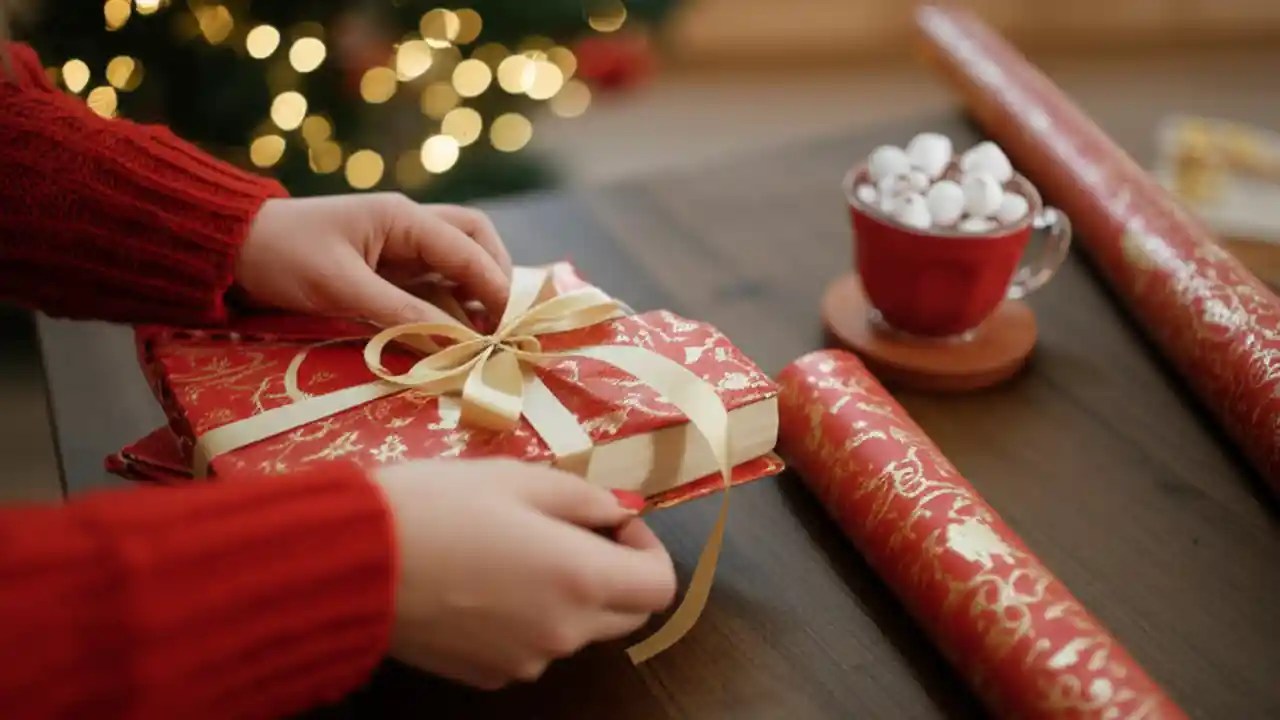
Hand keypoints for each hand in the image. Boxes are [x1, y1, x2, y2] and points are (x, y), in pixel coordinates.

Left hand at [235, 194, 512, 325]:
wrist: (232, 249)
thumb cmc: (283, 257)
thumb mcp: (341, 287)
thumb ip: (400, 312)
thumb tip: (453, 342)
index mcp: (401, 218)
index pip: (467, 247)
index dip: (494, 285)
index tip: (508, 325)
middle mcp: (408, 227)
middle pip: (474, 241)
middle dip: (495, 277)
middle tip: (500, 322)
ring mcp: (398, 248)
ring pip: (456, 264)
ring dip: (474, 295)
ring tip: (483, 335)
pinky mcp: (385, 271)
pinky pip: (430, 286)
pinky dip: (448, 308)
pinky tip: (453, 334)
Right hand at [374, 459, 675, 688]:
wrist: (351, 562)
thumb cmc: (438, 505)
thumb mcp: (518, 479)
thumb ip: (584, 499)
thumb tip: (621, 512)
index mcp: (581, 578)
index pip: (660, 585)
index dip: (646, 547)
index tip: (610, 521)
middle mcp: (563, 632)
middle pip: (627, 613)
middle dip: (615, 572)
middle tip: (569, 530)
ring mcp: (525, 662)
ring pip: (577, 631)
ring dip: (569, 595)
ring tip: (512, 551)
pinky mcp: (487, 675)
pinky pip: (532, 647)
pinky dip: (527, 618)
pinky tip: (481, 583)